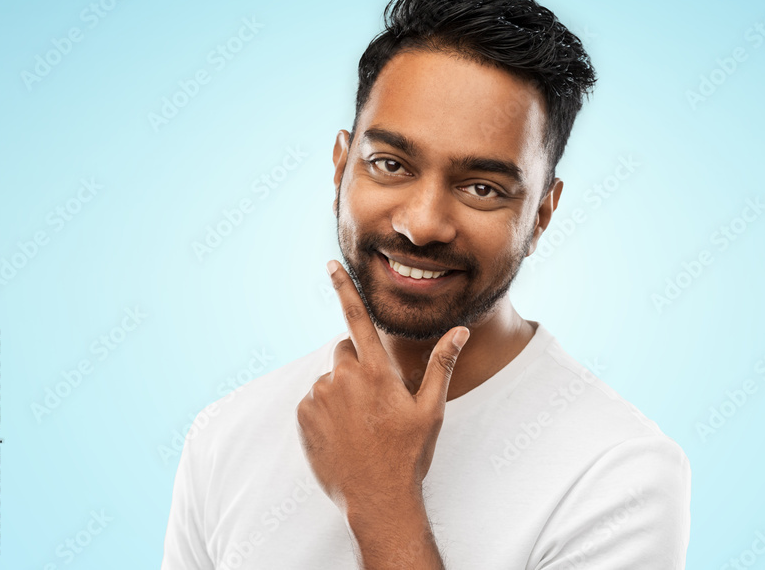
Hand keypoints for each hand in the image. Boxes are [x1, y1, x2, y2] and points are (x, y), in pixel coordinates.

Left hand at [296, 259, 469, 515]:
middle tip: (378, 401)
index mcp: (376, 370)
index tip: (330, 265)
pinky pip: (314, 401)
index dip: (344, 288)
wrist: (377, 499)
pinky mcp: (304, 417)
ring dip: (343, 392)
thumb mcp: (431, 409)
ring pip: (331, 379)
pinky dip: (326, 411)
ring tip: (362, 427)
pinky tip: (345, 436)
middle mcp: (343, 377)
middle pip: (345, 351)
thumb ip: (441, 364)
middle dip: (358, 365)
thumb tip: (460, 330)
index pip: (357, 318)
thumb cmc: (409, 454)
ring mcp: (320, 397)